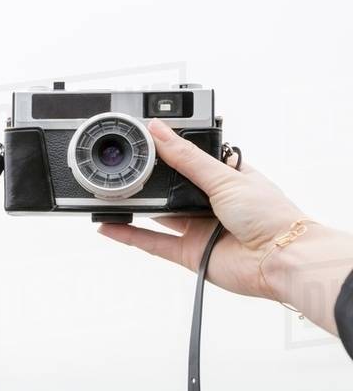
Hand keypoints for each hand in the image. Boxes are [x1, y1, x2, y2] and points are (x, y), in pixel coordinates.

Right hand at [97, 119, 304, 299]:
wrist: (281, 259)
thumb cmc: (271, 216)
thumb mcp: (224, 177)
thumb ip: (186, 157)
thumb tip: (158, 131)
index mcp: (226, 178)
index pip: (190, 159)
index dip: (168, 151)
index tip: (141, 140)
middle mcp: (210, 203)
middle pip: (170, 188)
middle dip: (148, 180)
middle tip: (122, 168)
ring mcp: (197, 228)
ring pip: (158, 215)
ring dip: (136, 207)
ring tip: (111, 195)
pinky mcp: (188, 253)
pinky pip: (152, 242)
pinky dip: (129, 234)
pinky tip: (110, 225)